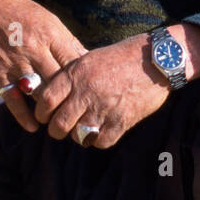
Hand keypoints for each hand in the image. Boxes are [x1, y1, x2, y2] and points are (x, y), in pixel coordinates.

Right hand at [0, 0, 86, 132]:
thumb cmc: (23, 15)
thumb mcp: (49, 21)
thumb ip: (67, 42)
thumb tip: (88, 61)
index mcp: (50, 34)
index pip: (73, 62)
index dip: (85, 79)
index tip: (93, 92)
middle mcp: (34, 49)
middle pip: (58, 80)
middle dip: (70, 98)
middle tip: (80, 113)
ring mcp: (16, 62)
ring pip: (38, 92)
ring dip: (50, 109)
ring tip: (61, 121)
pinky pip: (13, 99)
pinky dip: (23, 115)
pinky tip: (33, 126)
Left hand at [32, 35, 169, 146]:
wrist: (157, 59)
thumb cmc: (122, 57)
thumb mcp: (91, 58)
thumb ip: (71, 76)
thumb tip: (53, 93)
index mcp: (76, 74)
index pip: (47, 100)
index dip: (42, 112)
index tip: (44, 116)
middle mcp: (87, 92)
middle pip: (59, 123)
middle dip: (56, 130)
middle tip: (59, 130)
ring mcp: (104, 108)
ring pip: (78, 135)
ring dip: (78, 136)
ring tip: (81, 131)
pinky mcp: (122, 120)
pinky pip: (101, 142)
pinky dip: (98, 141)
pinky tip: (100, 133)